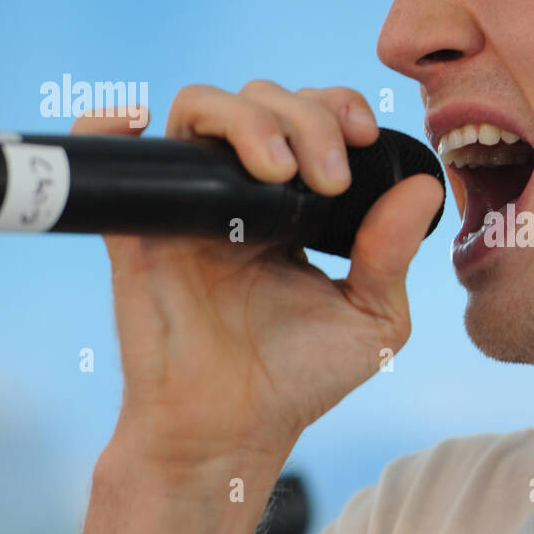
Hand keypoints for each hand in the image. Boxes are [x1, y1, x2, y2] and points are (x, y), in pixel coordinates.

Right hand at [75, 82, 442, 471]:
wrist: (230, 431)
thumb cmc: (299, 379)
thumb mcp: (372, 319)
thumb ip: (394, 254)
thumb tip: (423, 188)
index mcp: (293, 205)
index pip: (309, 120)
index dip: (336, 107)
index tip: (363, 137)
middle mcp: (238, 194)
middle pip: (260, 102)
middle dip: (305, 118)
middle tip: (329, 177)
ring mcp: (186, 206)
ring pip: (198, 111)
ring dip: (243, 117)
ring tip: (278, 167)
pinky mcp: (138, 229)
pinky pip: (110, 156)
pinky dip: (110, 122)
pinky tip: (137, 120)